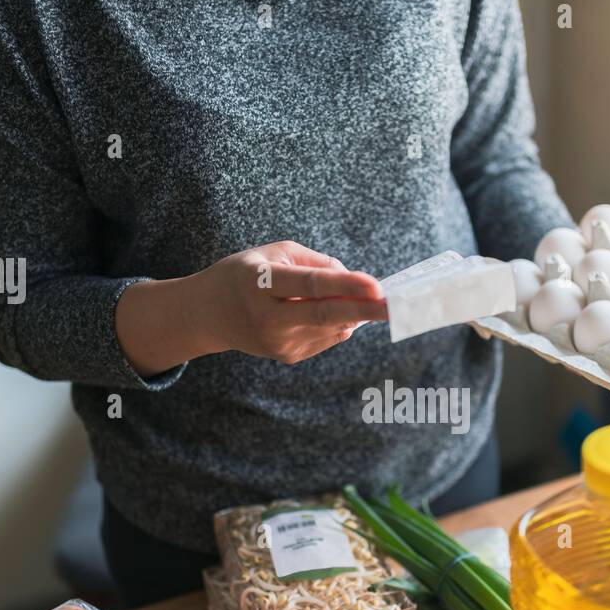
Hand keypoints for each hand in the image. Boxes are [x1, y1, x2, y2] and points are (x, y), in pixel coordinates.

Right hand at [117, 241, 386, 374]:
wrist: (208, 315)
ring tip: (343, 294)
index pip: (311, 286)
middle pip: (327, 315)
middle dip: (368, 310)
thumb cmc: (244, 274)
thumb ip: (315, 263)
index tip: (378, 286)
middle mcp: (269, 318)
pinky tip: (312, 310)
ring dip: (350, 309)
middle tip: (402, 307)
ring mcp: (279, 343)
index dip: (347, 286)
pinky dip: (334, 320)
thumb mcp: (272, 253)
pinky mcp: (289, 356)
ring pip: (334, 326)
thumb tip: (353, 281)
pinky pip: (328, 335)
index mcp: (259, 284)